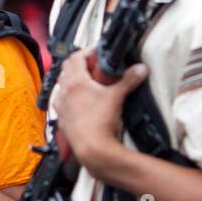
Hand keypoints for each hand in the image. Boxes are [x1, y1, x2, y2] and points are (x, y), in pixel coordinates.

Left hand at [52, 51, 148, 177]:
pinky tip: (80, 102)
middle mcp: (64, 92)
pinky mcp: (62, 119)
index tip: (97, 53)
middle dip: (79, 65)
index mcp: (75, 82)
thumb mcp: (117, 96)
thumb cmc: (100, 122)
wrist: (92, 148)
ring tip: (87, 83)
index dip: (86, 52)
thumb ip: (129, 80)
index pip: (75, 57)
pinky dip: (70, 97)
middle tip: (93, 66)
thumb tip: (141, 68)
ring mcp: (61, 106)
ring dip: (72, 81)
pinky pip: (62, 102)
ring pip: (62, 86)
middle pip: (66, 70)